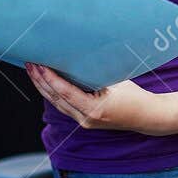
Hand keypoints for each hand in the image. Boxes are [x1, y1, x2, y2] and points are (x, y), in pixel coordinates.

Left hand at [26, 63, 174, 134]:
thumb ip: (96, 72)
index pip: (64, 92)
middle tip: (30, 63)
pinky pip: (64, 106)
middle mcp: (86, 119)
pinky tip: (46, 82)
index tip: (38, 64)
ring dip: (44, 87)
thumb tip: (77, 55)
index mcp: (94, 109)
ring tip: (33, 70)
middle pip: (55, 99)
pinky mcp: (85, 121)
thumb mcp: (116, 80)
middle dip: (40, 81)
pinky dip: (53, 93)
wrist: (147, 117)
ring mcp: (84, 122)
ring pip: (57, 104)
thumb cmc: (135, 95)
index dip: (49, 78)